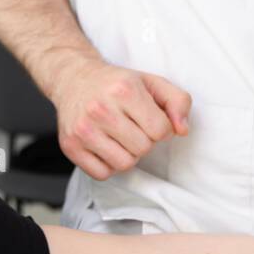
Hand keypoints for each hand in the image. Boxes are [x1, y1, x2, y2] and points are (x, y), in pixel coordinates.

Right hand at [49, 56, 190, 178]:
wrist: (73, 79)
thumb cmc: (117, 84)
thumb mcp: (152, 83)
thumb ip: (178, 102)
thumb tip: (182, 131)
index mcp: (124, 90)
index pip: (160, 130)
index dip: (161, 128)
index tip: (149, 119)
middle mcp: (101, 109)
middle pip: (143, 149)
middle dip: (144, 141)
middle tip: (132, 127)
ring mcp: (83, 129)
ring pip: (124, 164)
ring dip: (127, 155)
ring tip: (119, 137)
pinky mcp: (70, 146)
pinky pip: (102, 174)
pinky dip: (108, 165)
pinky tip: (105, 147)